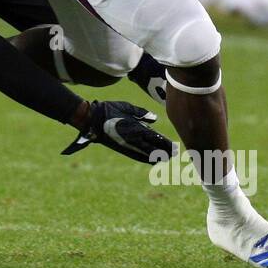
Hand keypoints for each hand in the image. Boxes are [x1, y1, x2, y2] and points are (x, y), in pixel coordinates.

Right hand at [61, 101, 176, 163]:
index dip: (167, 144)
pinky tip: (151, 161)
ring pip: (147, 155)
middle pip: (154, 149)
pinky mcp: (122, 149)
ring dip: (157, 157)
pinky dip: (146, 159)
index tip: (176, 147)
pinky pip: (137, 156)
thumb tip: (153, 119)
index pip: (156, 139)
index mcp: (136, 129)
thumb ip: (141, 113)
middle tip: (175, 154)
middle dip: (165, 152)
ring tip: (166, 159)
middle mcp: (134, 140)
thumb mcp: (126, 107)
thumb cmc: (109, 109)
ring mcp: (128, 146)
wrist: (92, 119)